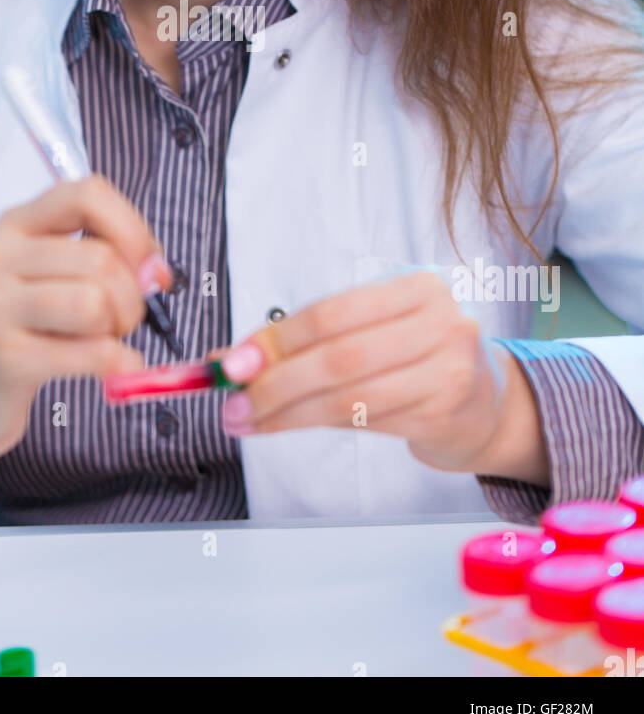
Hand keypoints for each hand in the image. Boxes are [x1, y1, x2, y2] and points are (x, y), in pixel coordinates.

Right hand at [0, 174, 171, 461]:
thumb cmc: (22, 329)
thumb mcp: (54, 278)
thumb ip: (105, 259)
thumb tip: (156, 270)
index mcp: (16, 225)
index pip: (87, 194)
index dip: (132, 229)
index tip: (147, 266)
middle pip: (100, 257)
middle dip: (132, 295)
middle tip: (123, 320)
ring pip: (93, 301)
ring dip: (119, 327)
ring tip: (107, 340)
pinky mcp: (4, 359)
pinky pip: (87, 353)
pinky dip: (116, 362)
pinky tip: (115, 367)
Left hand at [210, 271, 546, 479]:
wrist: (484, 405)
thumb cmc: (414, 357)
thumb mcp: (369, 330)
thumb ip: (306, 339)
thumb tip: (229, 358)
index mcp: (417, 286)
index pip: (332, 312)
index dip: (277, 339)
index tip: (233, 363)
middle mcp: (440, 322)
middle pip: (338, 357)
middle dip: (275, 381)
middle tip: (232, 401)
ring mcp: (448, 371)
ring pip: (348, 396)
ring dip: (287, 413)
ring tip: (246, 421)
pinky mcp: (443, 415)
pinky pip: (365, 421)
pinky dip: (315, 425)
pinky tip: (284, 427)